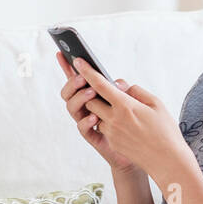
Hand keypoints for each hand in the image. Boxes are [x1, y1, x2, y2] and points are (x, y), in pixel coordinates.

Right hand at [56, 52, 137, 173]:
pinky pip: (83, 128)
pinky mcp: (93, 136)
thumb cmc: (137, 123)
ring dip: (79, 98)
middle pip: (68, 93)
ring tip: (91, 92)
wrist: (142, 150)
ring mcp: (87, 121)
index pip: (77, 79)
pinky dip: (86, 121)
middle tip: (83, 78)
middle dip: (72, 83)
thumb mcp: (133, 102)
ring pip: (72, 108)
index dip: (67, 67)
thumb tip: (119, 83)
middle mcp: (86, 107)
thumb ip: (124, 90)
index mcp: (93, 95)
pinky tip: (94, 117)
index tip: (60, 53)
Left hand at [71, 57, 191, 183]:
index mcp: (126, 106)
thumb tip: (123, 88)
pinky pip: (104, 128)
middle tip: (103, 90)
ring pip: (96, 115)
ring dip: (102, 110)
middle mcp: (114, 119)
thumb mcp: (157, 104)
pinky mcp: (113, 143)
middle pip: (90, 100)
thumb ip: (137, 91)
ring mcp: (112, 133)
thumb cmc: (166, 132)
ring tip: (120, 110)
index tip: (78, 60)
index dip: (87, 71)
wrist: (167, 162)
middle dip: (93, 94)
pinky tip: (127, 126)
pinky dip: (110, 123)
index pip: (100, 84)